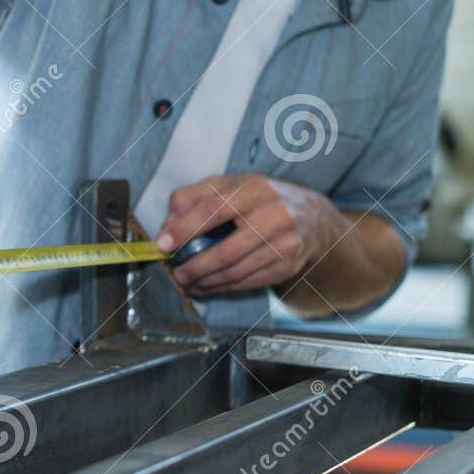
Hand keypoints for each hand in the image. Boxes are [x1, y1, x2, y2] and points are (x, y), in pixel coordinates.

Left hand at [155, 173, 342, 295]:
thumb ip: (191, 197)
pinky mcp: (289, 265)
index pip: (214, 209)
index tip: (163, 244)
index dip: (185, 228)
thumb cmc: (256, 199)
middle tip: (175, 273)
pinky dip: (223, 288)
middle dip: (195, 265)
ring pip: (237, 271)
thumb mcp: (227, 185)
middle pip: (227, 249)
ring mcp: (285, 243)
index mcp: (254, 189)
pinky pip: (249, 282)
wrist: (310, 216)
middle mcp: (274, 215)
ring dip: (207, 281)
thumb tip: (166, 225)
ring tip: (187, 282)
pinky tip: (207, 287)